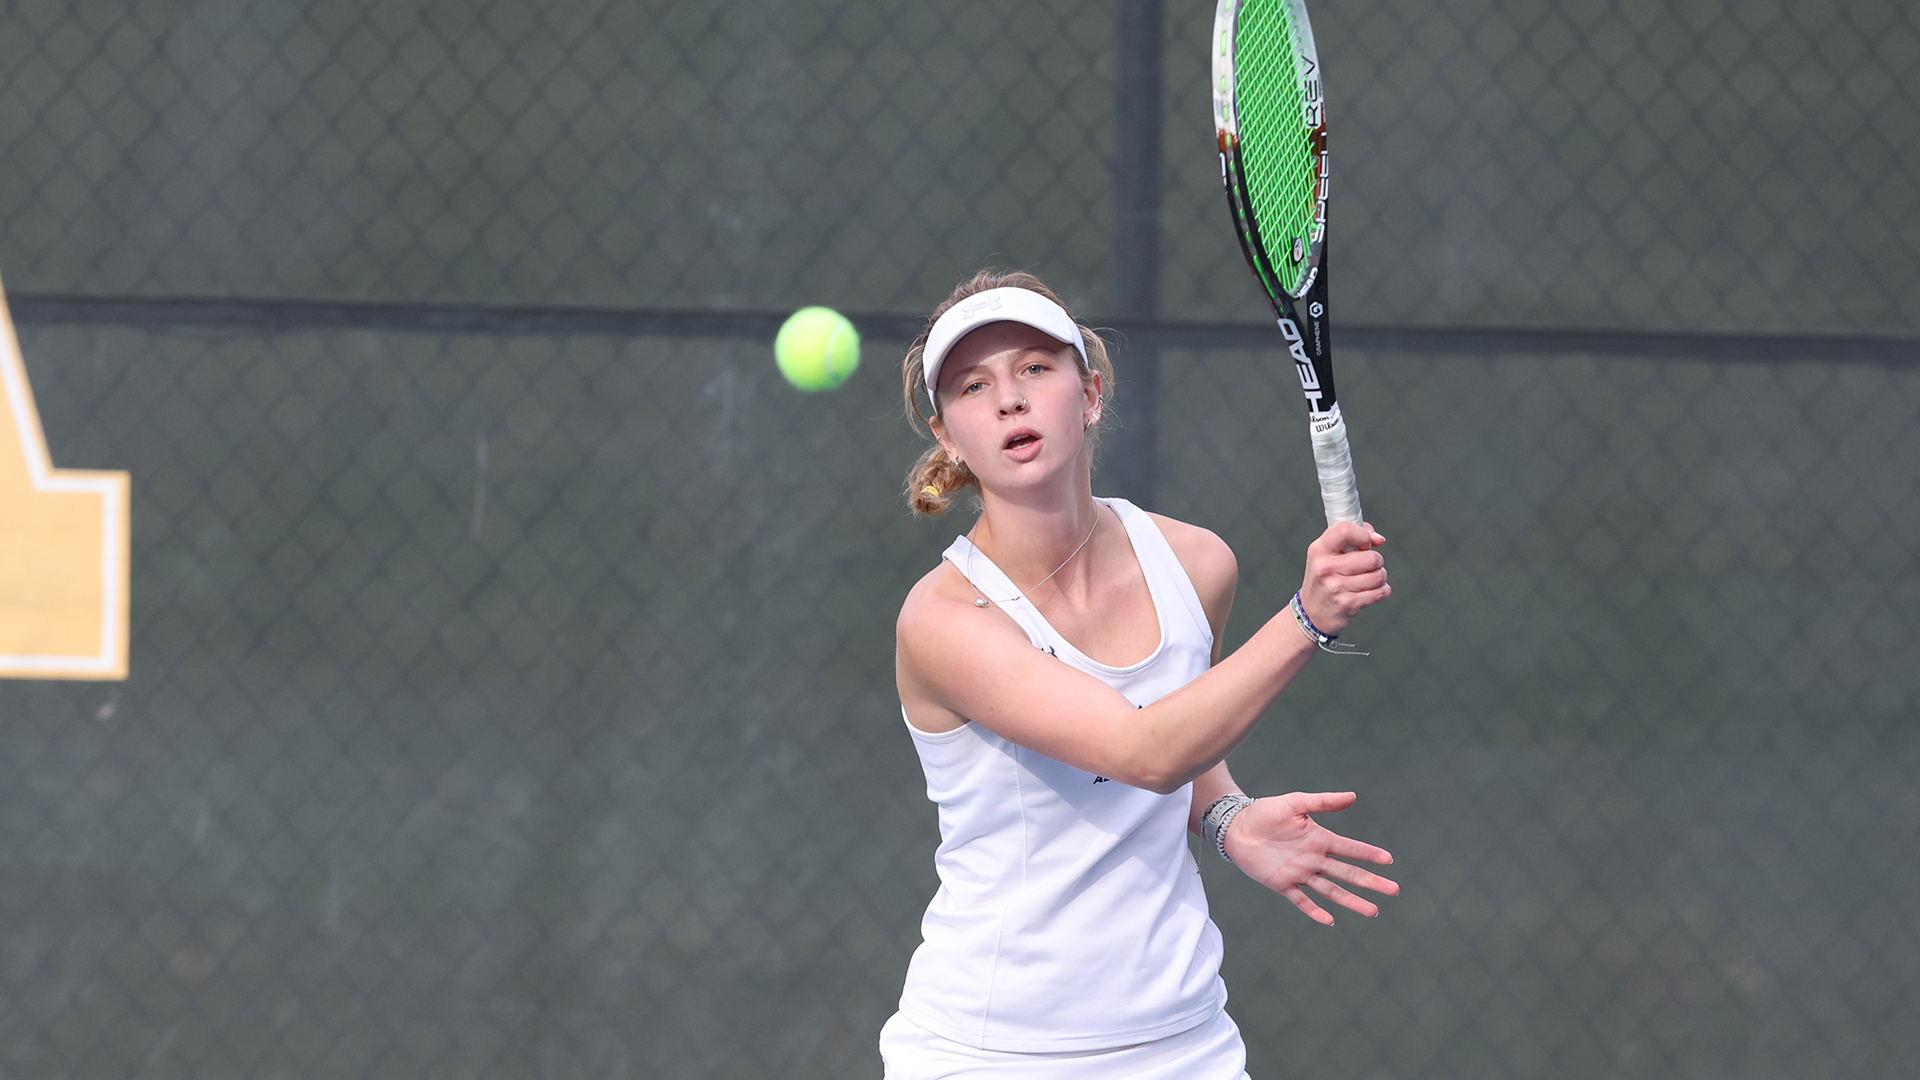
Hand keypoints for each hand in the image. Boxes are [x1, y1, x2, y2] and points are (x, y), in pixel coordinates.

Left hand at [1222, 791, 1397, 924]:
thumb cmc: (1266, 812)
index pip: (1350, 848)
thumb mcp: (1296, 803)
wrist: (1236, 826)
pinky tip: (1330, 920)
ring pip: (1331, 891)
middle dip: (1370, 882)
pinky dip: (1314, 911)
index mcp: (1319, 839)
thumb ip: (1322, 802)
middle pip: (1347, 873)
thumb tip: (1352, 796)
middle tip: (1393, 890)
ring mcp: (1300, 873)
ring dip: (1351, 901)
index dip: (1368, 854)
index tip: (1388, 860)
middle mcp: (1314, 859)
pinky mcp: (1282, 884)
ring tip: (1372, 911)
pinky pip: (1301, 900)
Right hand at [1299, 522, 1388, 635]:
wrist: (1311, 613)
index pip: (1345, 531)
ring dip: (1380, 576)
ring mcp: (1336, 587)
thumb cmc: (1324, 579)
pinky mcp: (1348, 604)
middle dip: (1377, 560)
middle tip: (1369, 564)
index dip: (1363, 535)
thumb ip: (1352, 539)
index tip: (1366, 543)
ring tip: (1370, 578)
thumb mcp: (1327, 554)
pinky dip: (1382, 590)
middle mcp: (1325, 568)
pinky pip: (1380, 592)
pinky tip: (1371, 590)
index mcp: (1319, 550)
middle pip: (1371, 557)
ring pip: (1378, 576)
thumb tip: (1378, 539)